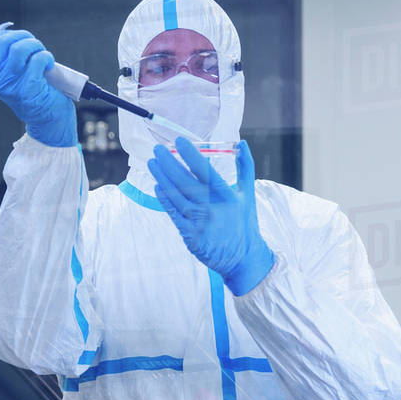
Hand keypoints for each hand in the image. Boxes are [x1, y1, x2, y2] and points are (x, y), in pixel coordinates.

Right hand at [0, 22, 76, 146]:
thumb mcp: (12, 77)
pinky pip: (37, 59)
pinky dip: (46, 57)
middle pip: (5, 41)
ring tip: (42, 53)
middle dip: (24, 37)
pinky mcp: (28, 88)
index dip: (6, 34)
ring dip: (35, 45)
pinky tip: (49, 64)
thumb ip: (0, 59)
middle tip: (35, 46)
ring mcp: (11, 85)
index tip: (20, 39)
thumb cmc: (33, 95)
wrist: (48, 121)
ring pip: (19, 48)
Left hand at [148, 137, 274, 295]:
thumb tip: (241, 143)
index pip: (205, 171)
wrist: (242, 258)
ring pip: (175, 196)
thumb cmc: (245, 222)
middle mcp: (212, 208)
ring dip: (162, 178)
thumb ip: (244, 167)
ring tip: (152, 163)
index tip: (178, 142)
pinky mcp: (190, 235)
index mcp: (226, 195)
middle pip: (185, 182)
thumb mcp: (248, 193)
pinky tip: (157, 186)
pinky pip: (174, 214)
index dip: (191, 156)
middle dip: (169, 163)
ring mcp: (199, 223)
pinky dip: (164, 199)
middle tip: (157, 149)